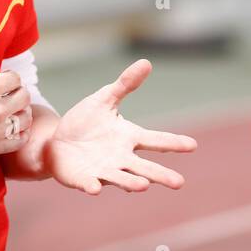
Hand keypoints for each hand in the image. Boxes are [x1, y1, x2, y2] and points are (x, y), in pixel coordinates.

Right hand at [0, 14, 33, 158]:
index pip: (16, 79)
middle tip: (5, 93)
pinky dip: (18, 133)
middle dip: (16, 92)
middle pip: (24, 97)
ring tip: (9, 108)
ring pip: (25, 119)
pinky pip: (18, 141)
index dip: (8, 77)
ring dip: (20, 111)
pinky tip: (9, 126)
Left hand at [43, 59, 196, 194]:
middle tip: (179, 183)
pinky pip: (89, 184)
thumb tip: (146, 62)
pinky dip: (92, 186)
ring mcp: (103, 171)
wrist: (58, 141)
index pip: (155, 139)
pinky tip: (96, 188)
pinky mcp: (83, 179)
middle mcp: (121, 158)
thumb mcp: (104, 99)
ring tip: (144, 186)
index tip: (192, 145)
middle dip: (160, 175)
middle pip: (144, 168)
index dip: (173, 142)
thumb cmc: (85, 121)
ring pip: (121, 179)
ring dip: (131, 183)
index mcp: (129, 138)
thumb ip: (125, 84)